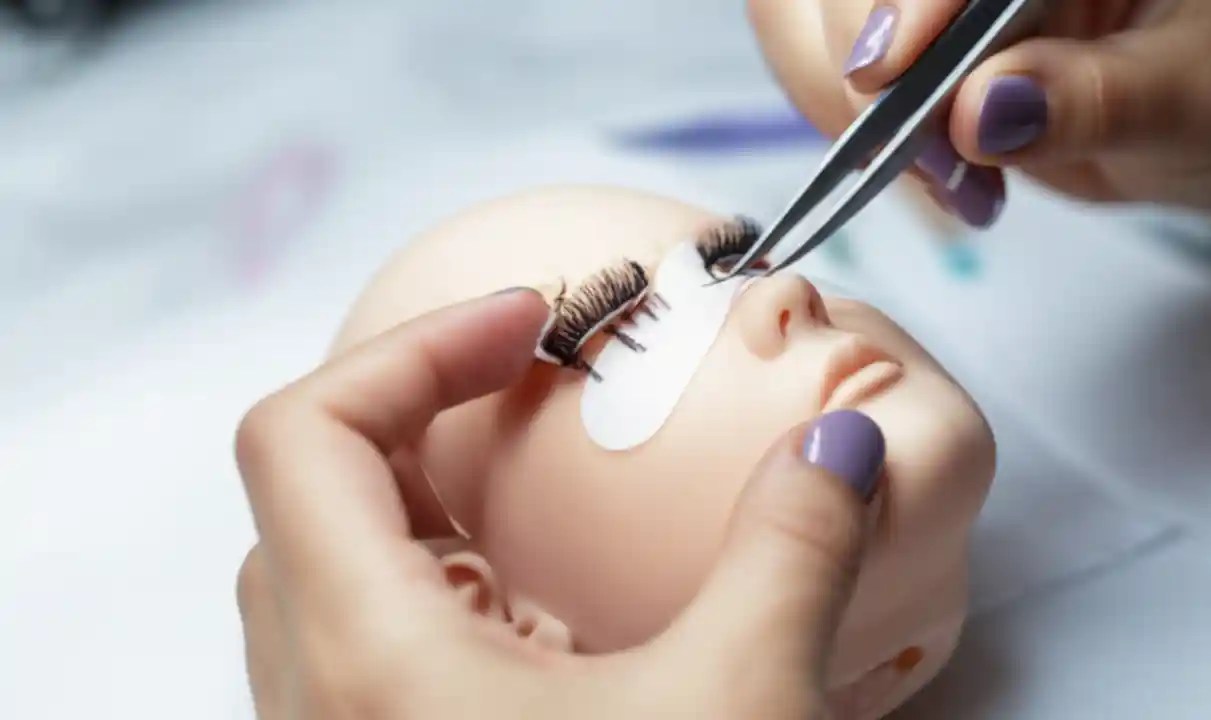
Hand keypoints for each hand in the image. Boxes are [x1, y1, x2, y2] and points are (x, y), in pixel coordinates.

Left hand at [234, 288, 885, 718]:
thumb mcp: (743, 706)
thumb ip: (796, 549)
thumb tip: (843, 446)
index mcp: (372, 662)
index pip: (304, 434)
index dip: (411, 347)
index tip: (530, 322)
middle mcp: (320, 700)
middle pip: (314, 484)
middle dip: (426, 406)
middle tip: (536, 376)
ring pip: (332, 562)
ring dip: (426, 491)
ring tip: (534, 467)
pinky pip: (372, 633)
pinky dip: (440, 573)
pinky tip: (538, 595)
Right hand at [749, 0, 1210, 222]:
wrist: (1207, 125)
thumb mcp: (1197, 93)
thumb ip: (1100, 97)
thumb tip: (983, 111)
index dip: (888, 2)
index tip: (887, 82)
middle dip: (858, 72)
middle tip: (942, 163)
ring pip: (798, 19)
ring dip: (842, 112)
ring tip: (953, 178)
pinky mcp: (899, 42)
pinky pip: (817, 69)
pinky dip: (852, 137)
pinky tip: (938, 171)